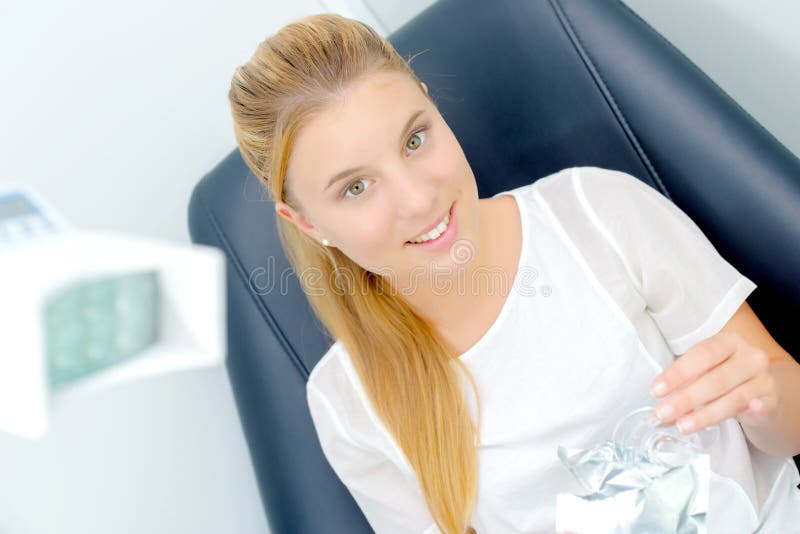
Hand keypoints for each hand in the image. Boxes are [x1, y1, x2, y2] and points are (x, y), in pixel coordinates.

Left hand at [649, 331, 779, 433]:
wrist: (760, 389)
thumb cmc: (725, 376)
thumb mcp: (705, 372)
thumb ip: (684, 385)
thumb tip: (660, 408)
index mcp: (728, 342)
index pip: (701, 354)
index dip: (678, 373)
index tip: (656, 390)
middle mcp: (749, 356)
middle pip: (715, 378)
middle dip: (686, 398)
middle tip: (663, 412)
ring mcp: (764, 378)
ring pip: (733, 398)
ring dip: (704, 414)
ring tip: (682, 425)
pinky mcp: (773, 400)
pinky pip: (760, 406)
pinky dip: (755, 408)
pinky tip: (750, 411)